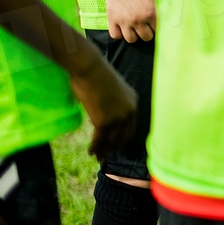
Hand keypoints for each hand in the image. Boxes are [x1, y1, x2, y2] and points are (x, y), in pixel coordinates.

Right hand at [68, 45, 137, 160]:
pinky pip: (100, 140)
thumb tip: (103, 113)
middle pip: (124, 136)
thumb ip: (112, 103)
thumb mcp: (111, 90)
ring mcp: (118, 118)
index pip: (130, 126)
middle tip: (106, 154)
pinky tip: (91, 152)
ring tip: (98, 156)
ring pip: (112, 140)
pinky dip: (95, 147)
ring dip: (104, 150)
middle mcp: (130, 111)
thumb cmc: (95, 74)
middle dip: (115, 146)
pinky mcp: (105, 122)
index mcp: (133, 102)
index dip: (122, 137)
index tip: (115, 144)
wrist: (90, 68)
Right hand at [106, 0, 156, 41]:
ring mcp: (124, 21)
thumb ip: (157, 9)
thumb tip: (164, 19)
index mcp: (151, 13)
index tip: (153, 24)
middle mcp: (138, 19)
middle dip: (146, 32)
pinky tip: (122, 28)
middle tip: (144, 27)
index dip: (155, 27)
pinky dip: (119, 34)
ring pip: (131, 39)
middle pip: (145, 37)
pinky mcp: (112, 19)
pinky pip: (115, 35)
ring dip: (133, 35)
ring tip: (133, 28)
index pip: (157, 30)